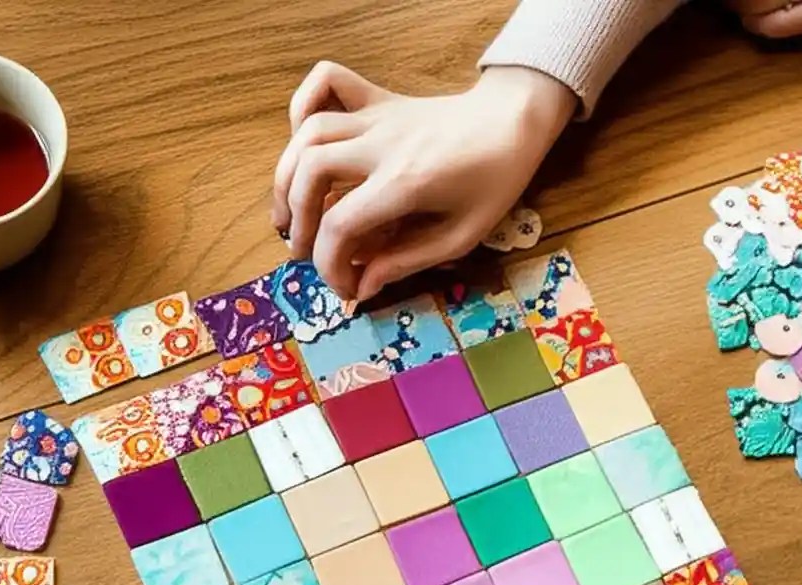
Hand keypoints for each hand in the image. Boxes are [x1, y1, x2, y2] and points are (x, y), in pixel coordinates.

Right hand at [272, 62, 574, 300]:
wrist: (515, 120)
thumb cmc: (494, 180)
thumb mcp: (462, 234)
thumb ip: (408, 260)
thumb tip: (363, 284)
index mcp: (407, 181)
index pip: (341, 225)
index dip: (329, 264)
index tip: (345, 285)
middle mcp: (383, 143)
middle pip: (310, 173)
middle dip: (297, 220)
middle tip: (305, 250)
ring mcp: (377, 116)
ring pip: (308, 134)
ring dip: (286, 175)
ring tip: (289, 212)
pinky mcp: (375, 100)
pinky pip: (325, 82)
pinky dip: (302, 106)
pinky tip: (300, 142)